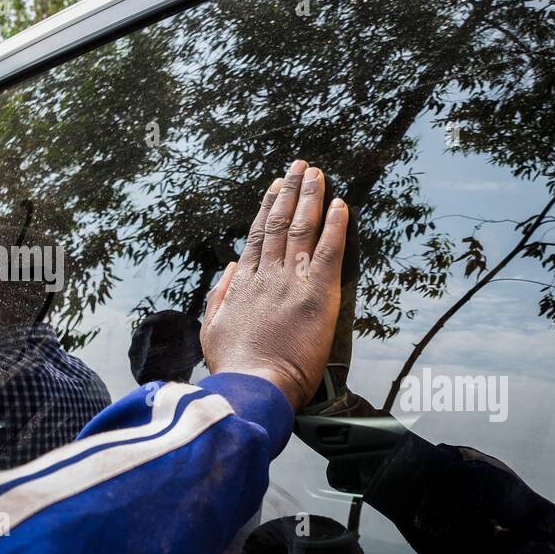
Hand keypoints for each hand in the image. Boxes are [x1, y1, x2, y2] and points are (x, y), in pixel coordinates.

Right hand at [201, 160, 346, 408]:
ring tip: (317, 174)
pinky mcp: (317, 294)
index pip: (257, 238)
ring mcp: (292, 281)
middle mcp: (267, 276)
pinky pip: (329, 251)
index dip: (267, 209)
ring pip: (302, 230)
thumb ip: (220, 297)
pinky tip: (341, 204)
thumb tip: (232, 269)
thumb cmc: (235, 368)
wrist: (254, 386)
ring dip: (311, 198)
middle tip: (301, 167)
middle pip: (279, 224)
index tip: (274, 188)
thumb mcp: (213, 330)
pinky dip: (336, 226)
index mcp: (244, 285)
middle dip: (291, 192)